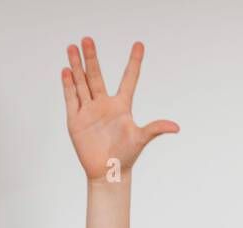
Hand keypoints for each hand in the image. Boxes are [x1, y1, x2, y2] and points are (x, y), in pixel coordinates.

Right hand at [61, 37, 177, 181]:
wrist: (107, 172)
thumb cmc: (126, 156)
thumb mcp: (141, 139)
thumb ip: (155, 129)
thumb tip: (176, 127)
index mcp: (122, 106)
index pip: (129, 79)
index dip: (134, 62)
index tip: (139, 44)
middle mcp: (104, 104)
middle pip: (97, 76)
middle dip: (92, 58)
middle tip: (87, 39)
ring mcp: (89, 110)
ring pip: (81, 83)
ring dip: (77, 66)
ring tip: (72, 47)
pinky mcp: (76, 119)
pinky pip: (71, 98)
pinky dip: (68, 85)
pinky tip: (66, 70)